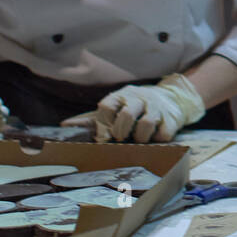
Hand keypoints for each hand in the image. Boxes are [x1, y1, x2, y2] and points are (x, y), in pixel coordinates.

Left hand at [62, 74, 205, 142]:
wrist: (172, 98)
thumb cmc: (135, 106)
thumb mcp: (115, 107)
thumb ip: (92, 120)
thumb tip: (64, 126)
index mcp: (121, 96)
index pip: (107, 107)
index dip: (103, 124)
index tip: (104, 136)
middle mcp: (138, 99)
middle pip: (127, 114)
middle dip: (121, 131)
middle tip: (121, 138)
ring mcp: (156, 108)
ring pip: (146, 125)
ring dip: (140, 138)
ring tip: (139, 140)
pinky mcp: (171, 119)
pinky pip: (163, 134)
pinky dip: (157, 140)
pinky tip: (155, 138)